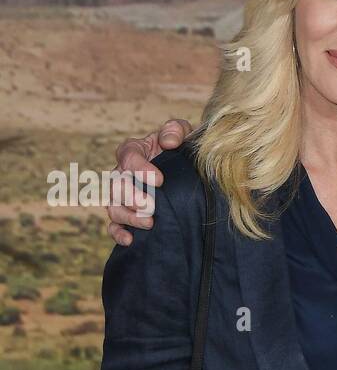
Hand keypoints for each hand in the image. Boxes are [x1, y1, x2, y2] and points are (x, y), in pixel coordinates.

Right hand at [106, 117, 192, 245]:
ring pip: (113, 206)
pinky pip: (114, 226)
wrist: (189, 173)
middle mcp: (123, 174)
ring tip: (149, 223)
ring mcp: (123, 196)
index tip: (160, 180)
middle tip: (151, 205)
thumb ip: (175, 130)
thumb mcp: (183, 133)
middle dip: (132, 196)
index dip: (139, 168)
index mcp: (134, 151)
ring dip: (128, 216)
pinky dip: (118, 233)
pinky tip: (130, 240)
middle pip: (116, 184)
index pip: (127, 155)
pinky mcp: (128, 215)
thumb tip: (169, 142)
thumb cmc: (182, 150)